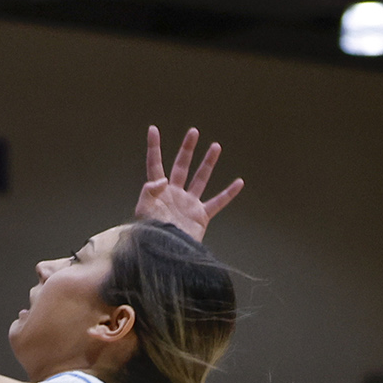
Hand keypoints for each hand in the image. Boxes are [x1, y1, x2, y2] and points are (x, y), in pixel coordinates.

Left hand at [134, 126, 242, 241]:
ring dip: (208, 163)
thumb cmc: (150, 235)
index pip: (155, 164)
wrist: (165, 253)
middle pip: (181, 166)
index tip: (153, 129)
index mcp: (158, 191)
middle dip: (187, 149)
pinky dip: (229, 193)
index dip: (154, 147)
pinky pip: (217, 202)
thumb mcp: (143, 212)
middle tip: (193, 131)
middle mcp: (174, 194)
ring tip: (215, 146)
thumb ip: (149, 192)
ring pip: (200, 178)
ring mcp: (188, 204)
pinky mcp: (200, 216)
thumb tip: (162, 179)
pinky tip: (239, 182)